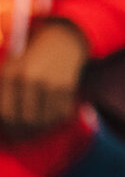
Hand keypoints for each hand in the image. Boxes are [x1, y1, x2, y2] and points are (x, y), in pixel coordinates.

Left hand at [0, 19, 89, 136]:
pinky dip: (55, 120)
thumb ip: (5, 87)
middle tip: (23, 136)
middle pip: (25, 119)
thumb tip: (5, 118)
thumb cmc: (31, 54)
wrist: (61, 40)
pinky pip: (60, 115)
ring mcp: (50, 84)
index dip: (8, 126)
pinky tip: (51, 119)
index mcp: (10, 72)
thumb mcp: (13, 65)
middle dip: (24, 132)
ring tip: (37, 129)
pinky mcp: (66, 89)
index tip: (10, 132)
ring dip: (41, 129)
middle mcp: (29, 79)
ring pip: (44, 120)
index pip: (6, 112)